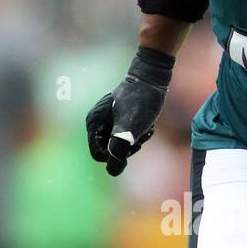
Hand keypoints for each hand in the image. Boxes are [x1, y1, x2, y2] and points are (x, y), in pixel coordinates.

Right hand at [86, 47, 173, 176]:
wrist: (152, 77)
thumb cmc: (141, 100)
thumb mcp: (130, 128)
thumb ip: (118, 149)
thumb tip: (112, 170)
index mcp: (93, 124)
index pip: (99, 156)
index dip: (117, 156)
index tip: (132, 143)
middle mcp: (96, 122)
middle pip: (110, 151)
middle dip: (128, 147)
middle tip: (142, 134)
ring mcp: (107, 119)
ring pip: (119, 143)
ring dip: (135, 141)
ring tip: (146, 128)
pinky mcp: (118, 117)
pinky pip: (126, 135)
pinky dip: (138, 134)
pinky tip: (147, 125)